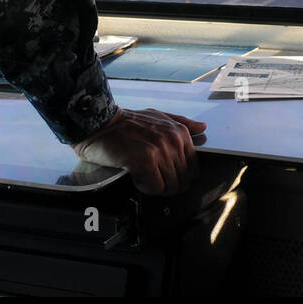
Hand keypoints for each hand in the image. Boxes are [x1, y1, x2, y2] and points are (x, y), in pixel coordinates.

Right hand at [72, 108, 206, 195]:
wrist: (100, 123)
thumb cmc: (127, 122)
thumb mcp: (158, 116)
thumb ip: (181, 123)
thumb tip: (202, 128)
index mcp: (179, 132)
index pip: (193, 167)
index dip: (180, 176)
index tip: (166, 175)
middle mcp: (172, 140)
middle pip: (183, 179)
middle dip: (169, 184)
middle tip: (152, 178)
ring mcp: (159, 151)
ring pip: (170, 186)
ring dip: (156, 186)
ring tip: (142, 174)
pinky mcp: (145, 161)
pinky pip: (155, 188)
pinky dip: (146, 187)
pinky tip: (136, 176)